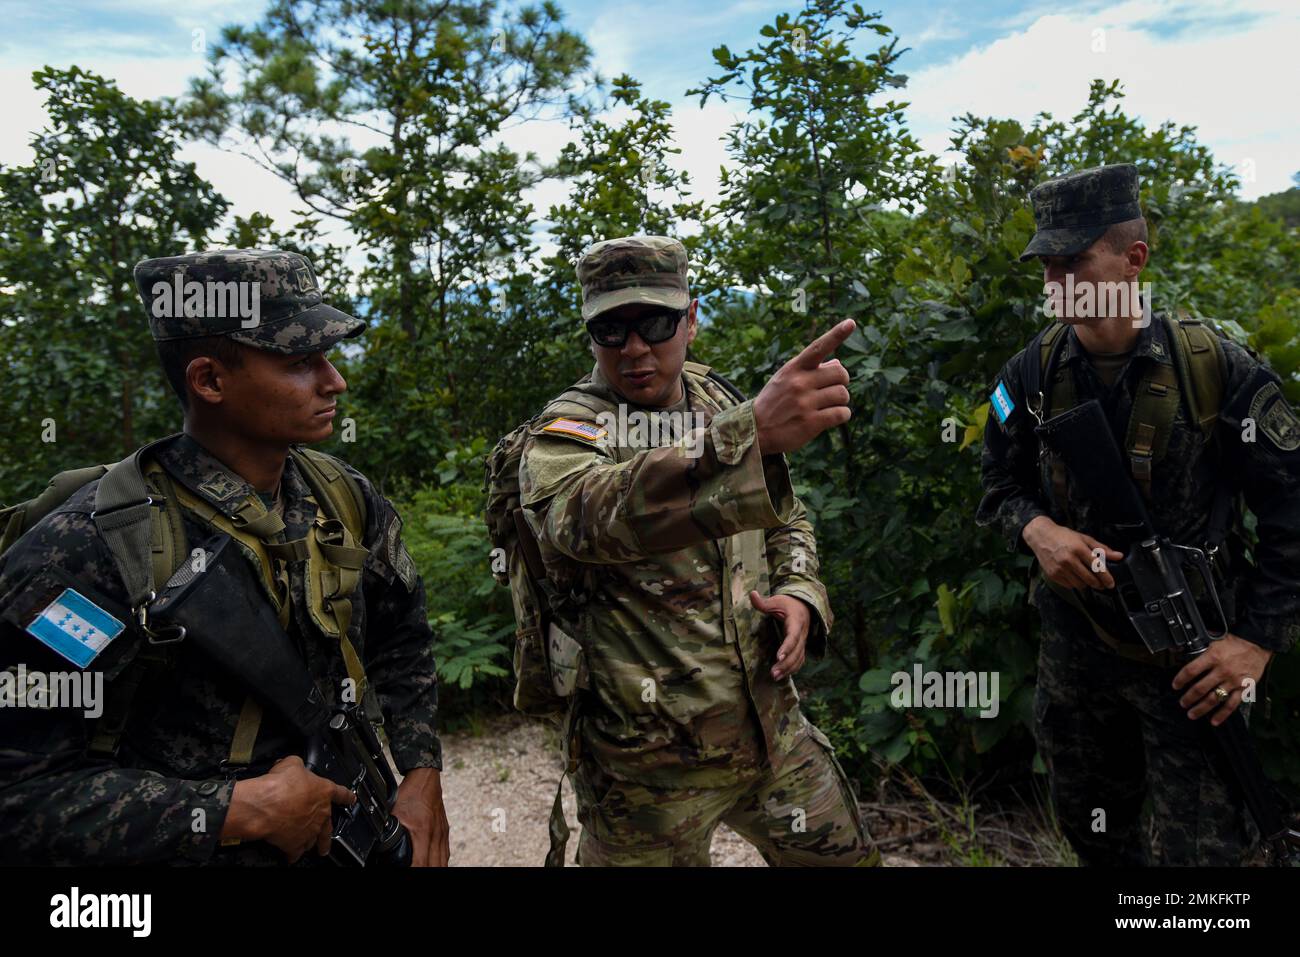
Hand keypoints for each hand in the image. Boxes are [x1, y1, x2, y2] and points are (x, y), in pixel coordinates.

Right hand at [221, 755, 354, 863]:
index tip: (352, 799)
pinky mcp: (295, 844)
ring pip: (316, 840)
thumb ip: (297, 765)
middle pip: (329, 825)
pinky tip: (292, 857)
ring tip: (316, 850)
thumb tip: (293, 764)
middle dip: (329, 833)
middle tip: (329, 839)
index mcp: (323, 792)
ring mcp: (310, 830)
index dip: (347, 796)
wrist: (266, 805)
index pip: (341, 793)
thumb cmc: (279, 785)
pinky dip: (294, 855)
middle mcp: (320, 813)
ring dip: (315, 844)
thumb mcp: (292, 764)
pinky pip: (297, 852)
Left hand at [391, 767, 449, 866]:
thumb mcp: (393, 814)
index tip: (410, 872)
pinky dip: (440, 862)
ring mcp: (442, 834)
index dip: (416, 870)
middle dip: (425, 871)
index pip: (420, 862)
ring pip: (442, 861)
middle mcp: (435, 835)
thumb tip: (375, 843)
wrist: (426, 779)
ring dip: (435, 868)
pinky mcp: (444, 831)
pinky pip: (445, 853)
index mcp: (422, 832)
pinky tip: (434, 865)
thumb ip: (387, 830)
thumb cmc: (410, 794)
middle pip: (434, 865)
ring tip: (424, 870)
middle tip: (415, 872)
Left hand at [751, 590, 810, 680]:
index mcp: (797, 622)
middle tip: (773, 673)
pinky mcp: (801, 647)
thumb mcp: (777, 600)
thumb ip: (764, 602)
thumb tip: (752, 594)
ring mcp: (803, 642)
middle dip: (785, 664)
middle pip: (796, 652)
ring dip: (788, 669)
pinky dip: (792, 669)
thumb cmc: (788, 604)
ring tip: (775, 677)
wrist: (804, 606)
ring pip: (799, 659)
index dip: (786, 647)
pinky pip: (799, 660)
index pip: (793, 637)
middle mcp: (802, 634)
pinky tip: (782, 676)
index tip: (778, 656)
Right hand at [753, 319, 854, 454]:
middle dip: (842, 382)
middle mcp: (800, 383)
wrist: (754, 431)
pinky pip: (841, 414)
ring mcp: (805, 403)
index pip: (818, 348)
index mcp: (794, 369)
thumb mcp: (785, 380)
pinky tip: (832, 417)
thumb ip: (810, 370)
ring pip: (843, 394)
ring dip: (841, 401)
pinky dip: (842, 415)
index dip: (836, 335)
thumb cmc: (774, 402)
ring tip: (827, 406)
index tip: (851, 323)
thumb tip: (838, 363)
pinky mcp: (811, 423)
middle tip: (832, 390)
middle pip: (841, 373)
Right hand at [1023, 515, 1121, 589]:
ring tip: (1087, 578)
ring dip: (1086, 584)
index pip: (1097, 567)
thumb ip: (1102, 549)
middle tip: (1102, 584)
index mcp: (1078, 549)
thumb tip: (1119, 556)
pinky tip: (1074, 576)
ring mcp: (1059, 569)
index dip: (1106, 577)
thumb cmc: (1063, 536)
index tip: (1111, 583)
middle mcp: (1068, 560)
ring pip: (1079, 584)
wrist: (1041, 536)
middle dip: (1098, 584)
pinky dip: (1074, 583)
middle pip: (1089, 579)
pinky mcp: (1053, 575)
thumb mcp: (1084, 539)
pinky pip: (1069, 585)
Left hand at [1173, 633, 1272, 724]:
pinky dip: (1222, 714)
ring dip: (1201, 708)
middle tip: (1182, 703)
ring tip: (1191, 714)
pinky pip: (1231, 704)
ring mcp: (1233, 681)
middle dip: (1188, 698)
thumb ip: (1199, 649)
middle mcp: (1222, 670)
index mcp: (1212, 657)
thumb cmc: (1234, 642)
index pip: (1191, 671)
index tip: (1175, 686)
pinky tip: (1214, 721)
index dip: (1180, 679)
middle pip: (1200, 688)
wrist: (1257, 643)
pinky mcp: (1244, 688)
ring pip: (1214, 699)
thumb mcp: (1213, 640)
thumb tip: (1178, 651)